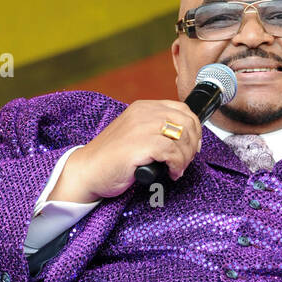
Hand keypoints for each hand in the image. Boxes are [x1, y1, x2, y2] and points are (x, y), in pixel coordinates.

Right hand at [50, 100, 202, 202]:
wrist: (87, 171)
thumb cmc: (111, 159)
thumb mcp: (135, 135)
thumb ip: (155, 131)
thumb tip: (183, 139)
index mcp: (143, 108)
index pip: (182, 109)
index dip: (194, 129)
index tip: (192, 147)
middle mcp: (143, 113)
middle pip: (186, 121)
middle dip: (192, 144)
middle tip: (185, 161)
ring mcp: (141, 127)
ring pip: (182, 136)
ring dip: (185, 157)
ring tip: (177, 169)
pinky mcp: (140, 145)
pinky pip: (172, 151)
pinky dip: (177, 165)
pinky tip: (171, 173)